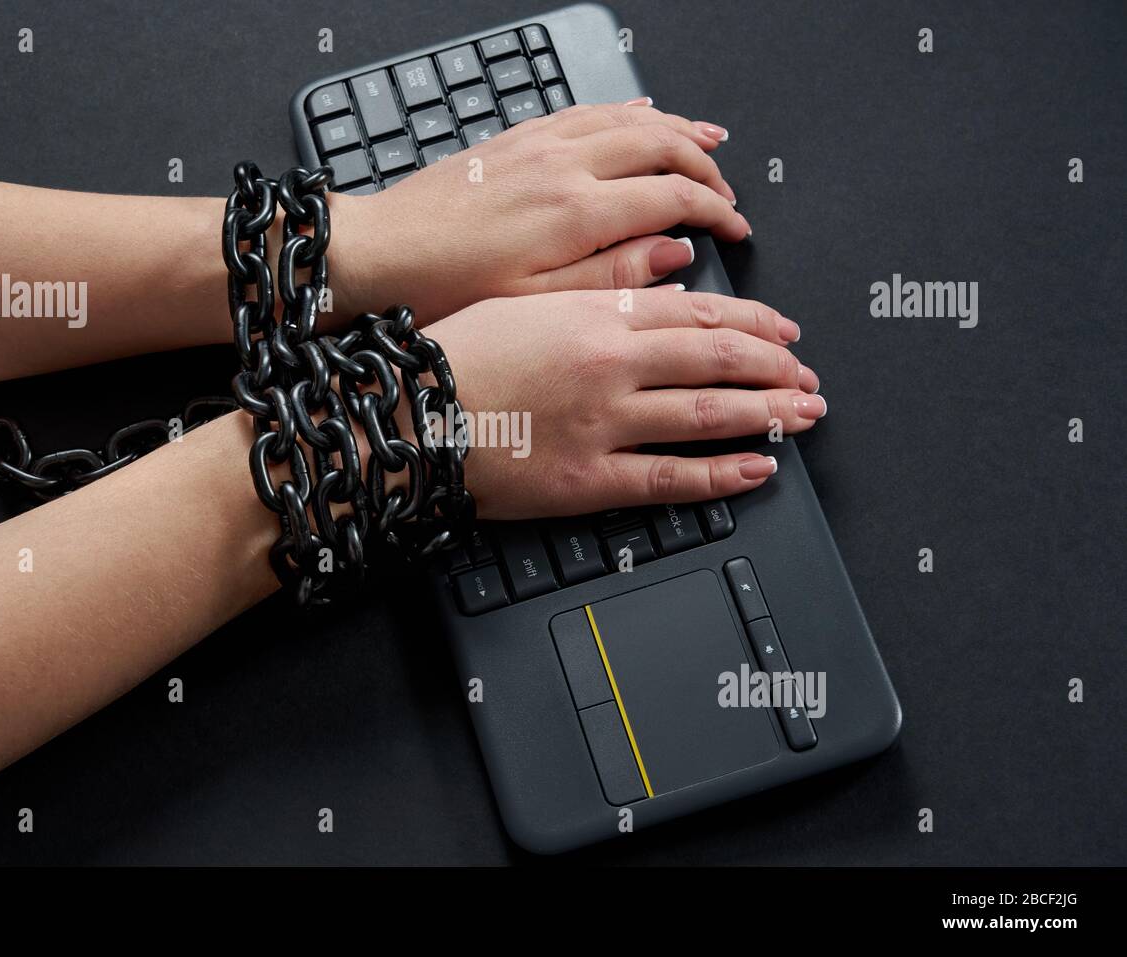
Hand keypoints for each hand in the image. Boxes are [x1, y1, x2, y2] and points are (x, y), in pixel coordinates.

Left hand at [326, 102, 750, 324]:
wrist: (377, 254)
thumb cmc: (446, 288)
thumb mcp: (537, 304)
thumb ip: (612, 275)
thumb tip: (673, 252)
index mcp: (575, 211)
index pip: (673, 195)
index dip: (716, 211)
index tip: (735, 229)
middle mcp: (562, 165)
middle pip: (661, 144)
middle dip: (706, 165)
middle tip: (727, 192)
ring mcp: (536, 144)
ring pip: (628, 118)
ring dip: (675, 128)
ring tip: (708, 140)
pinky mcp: (513, 138)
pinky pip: (586, 111)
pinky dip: (625, 111)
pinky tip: (639, 114)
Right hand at [424, 288, 816, 519]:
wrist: (408, 413)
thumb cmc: (455, 353)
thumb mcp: (525, 294)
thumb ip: (603, 282)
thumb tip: (671, 265)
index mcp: (596, 316)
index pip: (699, 314)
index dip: (753, 324)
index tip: (782, 333)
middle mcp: (612, 366)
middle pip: (718, 360)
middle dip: (776, 368)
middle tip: (808, 378)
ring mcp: (606, 425)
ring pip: (708, 414)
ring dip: (768, 414)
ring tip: (804, 415)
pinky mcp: (591, 479)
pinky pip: (672, 478)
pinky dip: (722, 474)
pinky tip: (758, 468)